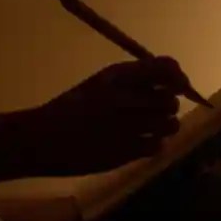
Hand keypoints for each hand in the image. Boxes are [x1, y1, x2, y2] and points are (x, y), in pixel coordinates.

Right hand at [9, 57, 187, 176]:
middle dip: (168, 106)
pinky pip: (158, 146)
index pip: (165, 68)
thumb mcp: (99, 84)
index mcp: (117, 76)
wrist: (42, 139)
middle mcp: (125, 98)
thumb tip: (172, 81)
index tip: (177, 85)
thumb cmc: (71, 109)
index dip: (178, 77)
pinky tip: (141, 143)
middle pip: (170, 100)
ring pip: (169, 125)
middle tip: (157, 111)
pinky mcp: (126, 151)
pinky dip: (154, 145)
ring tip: (150, 128)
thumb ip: (132, 80)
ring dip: (165, 127)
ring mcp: (127, 126)